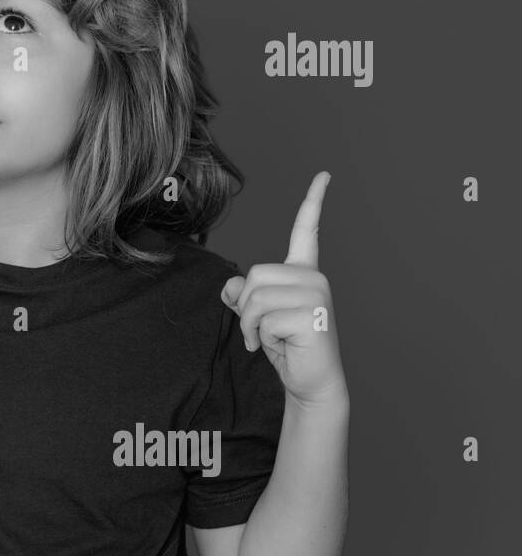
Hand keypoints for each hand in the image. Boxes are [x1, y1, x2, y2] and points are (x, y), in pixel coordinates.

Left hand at [220, 171, 345, 406]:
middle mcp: (314, 278)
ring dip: (249, 324)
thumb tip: (232, 286)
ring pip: (255, 297)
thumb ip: (241, 294)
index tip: (325, 174)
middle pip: (255, 274)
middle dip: (245, 307)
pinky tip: (279, 347)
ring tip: (267, 339)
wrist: (309, 381)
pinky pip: (262, 319)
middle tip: (262, 330)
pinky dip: (259, 337)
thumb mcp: (257, 315)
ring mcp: (317, 295)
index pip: (307, 230)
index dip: (314, 201)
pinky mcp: (313, 316)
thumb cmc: (285, 346)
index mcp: (304, 271)